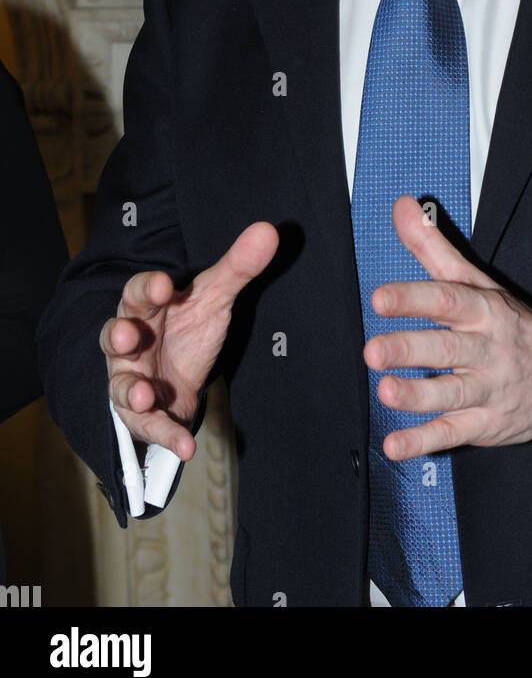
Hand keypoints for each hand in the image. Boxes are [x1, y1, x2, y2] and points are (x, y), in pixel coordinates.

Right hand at [101, 222, 278, 458]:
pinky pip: (150, 426)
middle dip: (119, 336)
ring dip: (130, 392)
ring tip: (143, 396)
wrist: (178, 371)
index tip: (164, 285)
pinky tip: (185, 447)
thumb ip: (237, 267)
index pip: (138, 293)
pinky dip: (166, 436)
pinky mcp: (143, 415)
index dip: (147, 289)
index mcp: (146, 308)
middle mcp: (130, 344)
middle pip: (116, 335)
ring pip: (121, 385)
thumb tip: (268, 230)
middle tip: (127, 336)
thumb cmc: (187, 325)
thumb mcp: (213, 296)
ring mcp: (131, 380)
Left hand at [364, 196, 531, 459]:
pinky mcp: (486, 424)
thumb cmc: (511, 325)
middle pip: (447, 349)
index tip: (381, 297)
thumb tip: (401, 206)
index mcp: (485, 310)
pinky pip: (453, 435)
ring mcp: (488, 389)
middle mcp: (487, 350)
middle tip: (373, 351)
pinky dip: (423, 442)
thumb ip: (433, 247)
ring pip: (451, 394)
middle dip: (409, 349)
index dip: (414, 298)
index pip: (449, 300)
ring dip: (416, 396)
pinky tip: (395, 445)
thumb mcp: (478, 282)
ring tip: (385, 391)